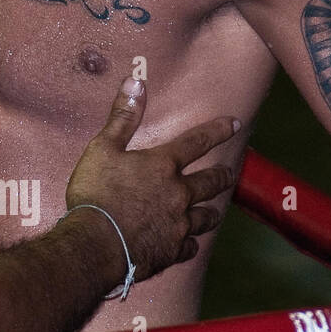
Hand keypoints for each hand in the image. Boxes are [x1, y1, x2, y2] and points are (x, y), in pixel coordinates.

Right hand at [65, 77, 238, 283]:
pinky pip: (189, 246)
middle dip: (222, 175)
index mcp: (162, 165)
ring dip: (211, 211)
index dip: (215, 130)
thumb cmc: (97, 192)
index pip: (196, 142)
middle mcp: (178, 193)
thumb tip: (136, 81)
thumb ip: (122, 117)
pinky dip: (190, 243)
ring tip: (215, 210)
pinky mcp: (172, 250)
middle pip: (210, 182)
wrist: (97, 242)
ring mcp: (178, 224)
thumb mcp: (102, 148)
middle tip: (229, 172)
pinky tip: (188, 244)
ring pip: (206, 217)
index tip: (234, 123)